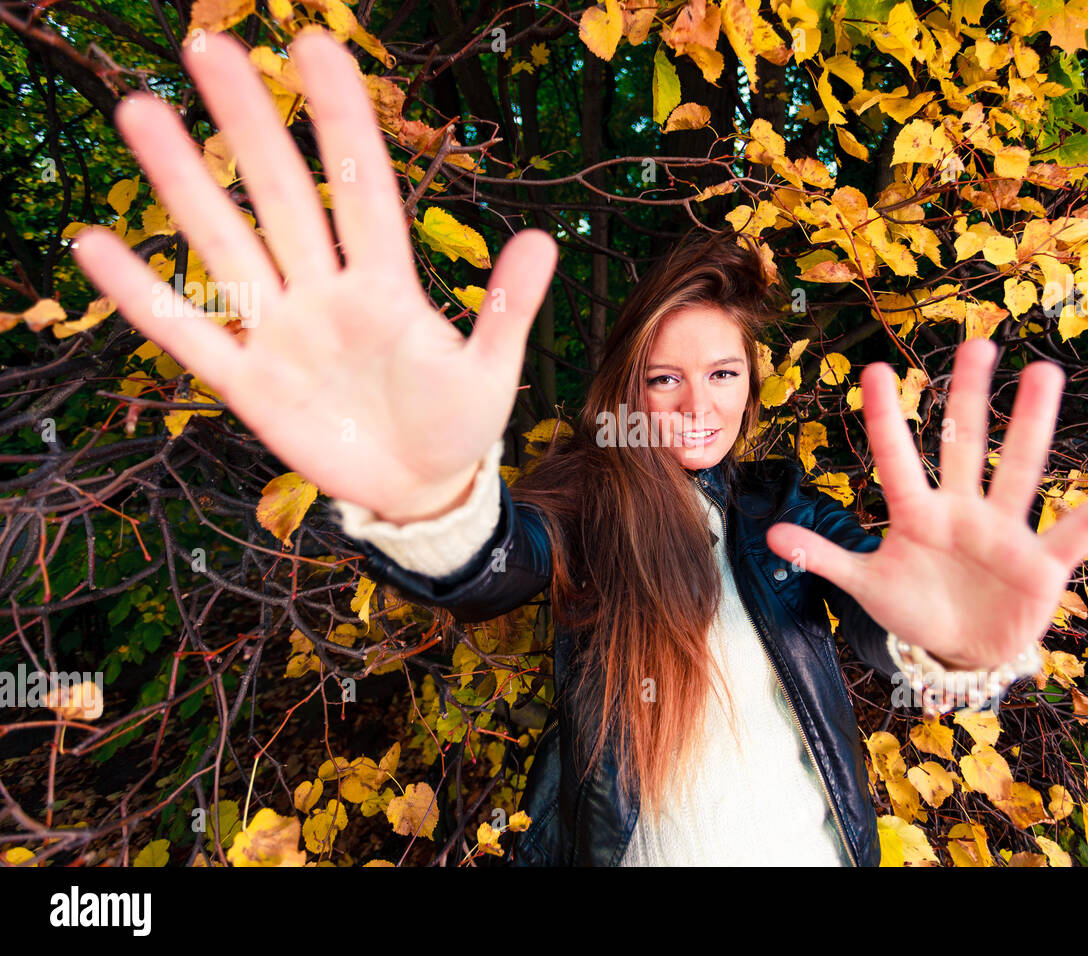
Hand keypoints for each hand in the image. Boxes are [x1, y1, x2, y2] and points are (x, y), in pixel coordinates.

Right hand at [71, 28, 555, 522]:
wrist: (421, 489)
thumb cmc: (458, 423)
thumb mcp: (489, 371)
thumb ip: (507, 309)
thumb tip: (544, 239)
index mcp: (386, 287)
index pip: (360, 188)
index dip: (341, 119)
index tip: (315, 46)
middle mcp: (326, 296)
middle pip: (281, 197)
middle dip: (249, 125)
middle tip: (208, 43)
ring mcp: (282, 336)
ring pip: (225, 247)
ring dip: (185, 185)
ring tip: (141, 111)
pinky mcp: (249, 386)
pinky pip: (188, 335)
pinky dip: (143, 297)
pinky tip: (94, 244)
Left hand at [766, 338, 1087, 670]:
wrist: (962, 650)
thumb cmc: (913, 608)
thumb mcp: (866, 586)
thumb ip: (824, 557)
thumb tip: (769, 534)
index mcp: (915, 516)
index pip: (896, 459)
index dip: (884, 420)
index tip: (874, 371)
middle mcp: (962, 512)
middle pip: (964, 445)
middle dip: (967, 398)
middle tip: (977, 343)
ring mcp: (1004, 532)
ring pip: (1019, 472)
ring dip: (1031, 426)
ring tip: (1044, 373)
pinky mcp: (1043, 564)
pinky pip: (1081, 529)